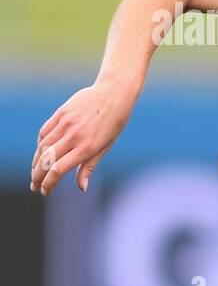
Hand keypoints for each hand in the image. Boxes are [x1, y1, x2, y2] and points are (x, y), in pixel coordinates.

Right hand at [31, 80, 136, 194]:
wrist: (113, 94)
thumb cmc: (114, 123)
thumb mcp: (106, 146)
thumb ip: (90, 166)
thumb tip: (82, 188)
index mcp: (87, 148)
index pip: (59, 170)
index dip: (48, 183)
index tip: (45, 191)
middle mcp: (74, 136)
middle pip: (46, 161)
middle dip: (37, 177)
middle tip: (34, 186)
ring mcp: (65, 124)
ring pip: (42, 147)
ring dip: (36, 163)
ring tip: (35, 172)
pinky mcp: (60, 114)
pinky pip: (44, 133)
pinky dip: (40, 145)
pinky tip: (40, 153)